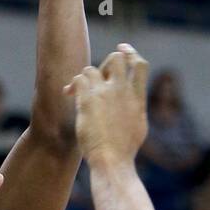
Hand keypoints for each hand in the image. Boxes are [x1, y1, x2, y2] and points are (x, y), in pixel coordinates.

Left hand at [66, 43, 148, 166]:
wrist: (112, 161)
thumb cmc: (125, 150)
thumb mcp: (139, 126)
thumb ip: (136, 107)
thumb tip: (135, 102)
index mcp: (137, 98)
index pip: (140, 65)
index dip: (131, 53)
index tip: (122, 48)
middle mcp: (123, 91)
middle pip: (116, 58)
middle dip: (106, 63)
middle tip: (98, 76)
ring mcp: (105, 94)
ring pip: (91, 69)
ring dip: (85, 78)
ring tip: (79, 92)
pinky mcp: (88, 100)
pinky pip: (79, 79)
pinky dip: (73, 85)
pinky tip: (69, 95)